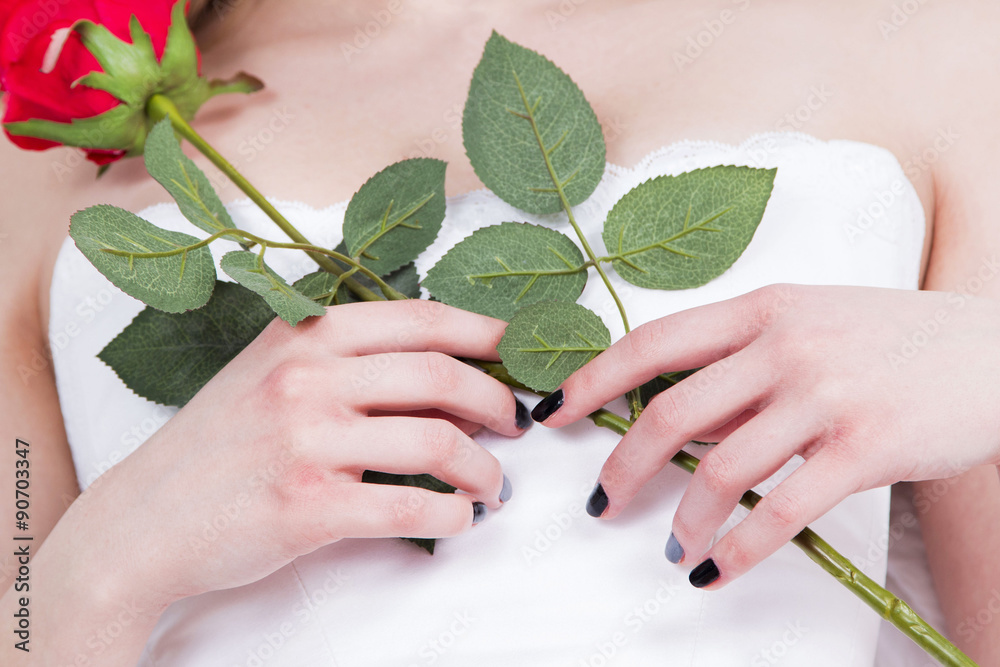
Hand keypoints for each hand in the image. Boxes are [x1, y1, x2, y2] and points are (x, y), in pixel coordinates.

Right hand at [79, 299, 527, 606]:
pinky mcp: (306, 504)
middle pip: (440, 374)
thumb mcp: (275, 375)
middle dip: (496, 400)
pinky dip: (453, 515)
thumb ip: (350, 363)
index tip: (523, 353)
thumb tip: (450, 376)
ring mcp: (306, 438)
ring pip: (436, 441)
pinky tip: (460, 520)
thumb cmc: (220, 445)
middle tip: (517, 424)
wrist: (144, 519)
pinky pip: (410, 505)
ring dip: (484, 469)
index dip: (486, 334)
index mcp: (307, 334)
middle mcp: (308, 375)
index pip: (421, 318)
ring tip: (495, 487)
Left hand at [530, 284, 999, 587]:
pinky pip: (782, 509)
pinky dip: (738, 548)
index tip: (554, 412)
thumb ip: (740, 368)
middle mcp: (786, 345)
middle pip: (673, 411)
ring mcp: (827, 394)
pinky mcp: (866, 447)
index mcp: (762, 308)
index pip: (652, 341)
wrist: (994, 350)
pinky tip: (715, 569)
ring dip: (683, 518)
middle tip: (602, 500)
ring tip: (671, 545)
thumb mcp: (809, 325)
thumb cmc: (888, 340)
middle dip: (624, 465)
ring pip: (722, 467)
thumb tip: (674, 421)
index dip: (592, 379)